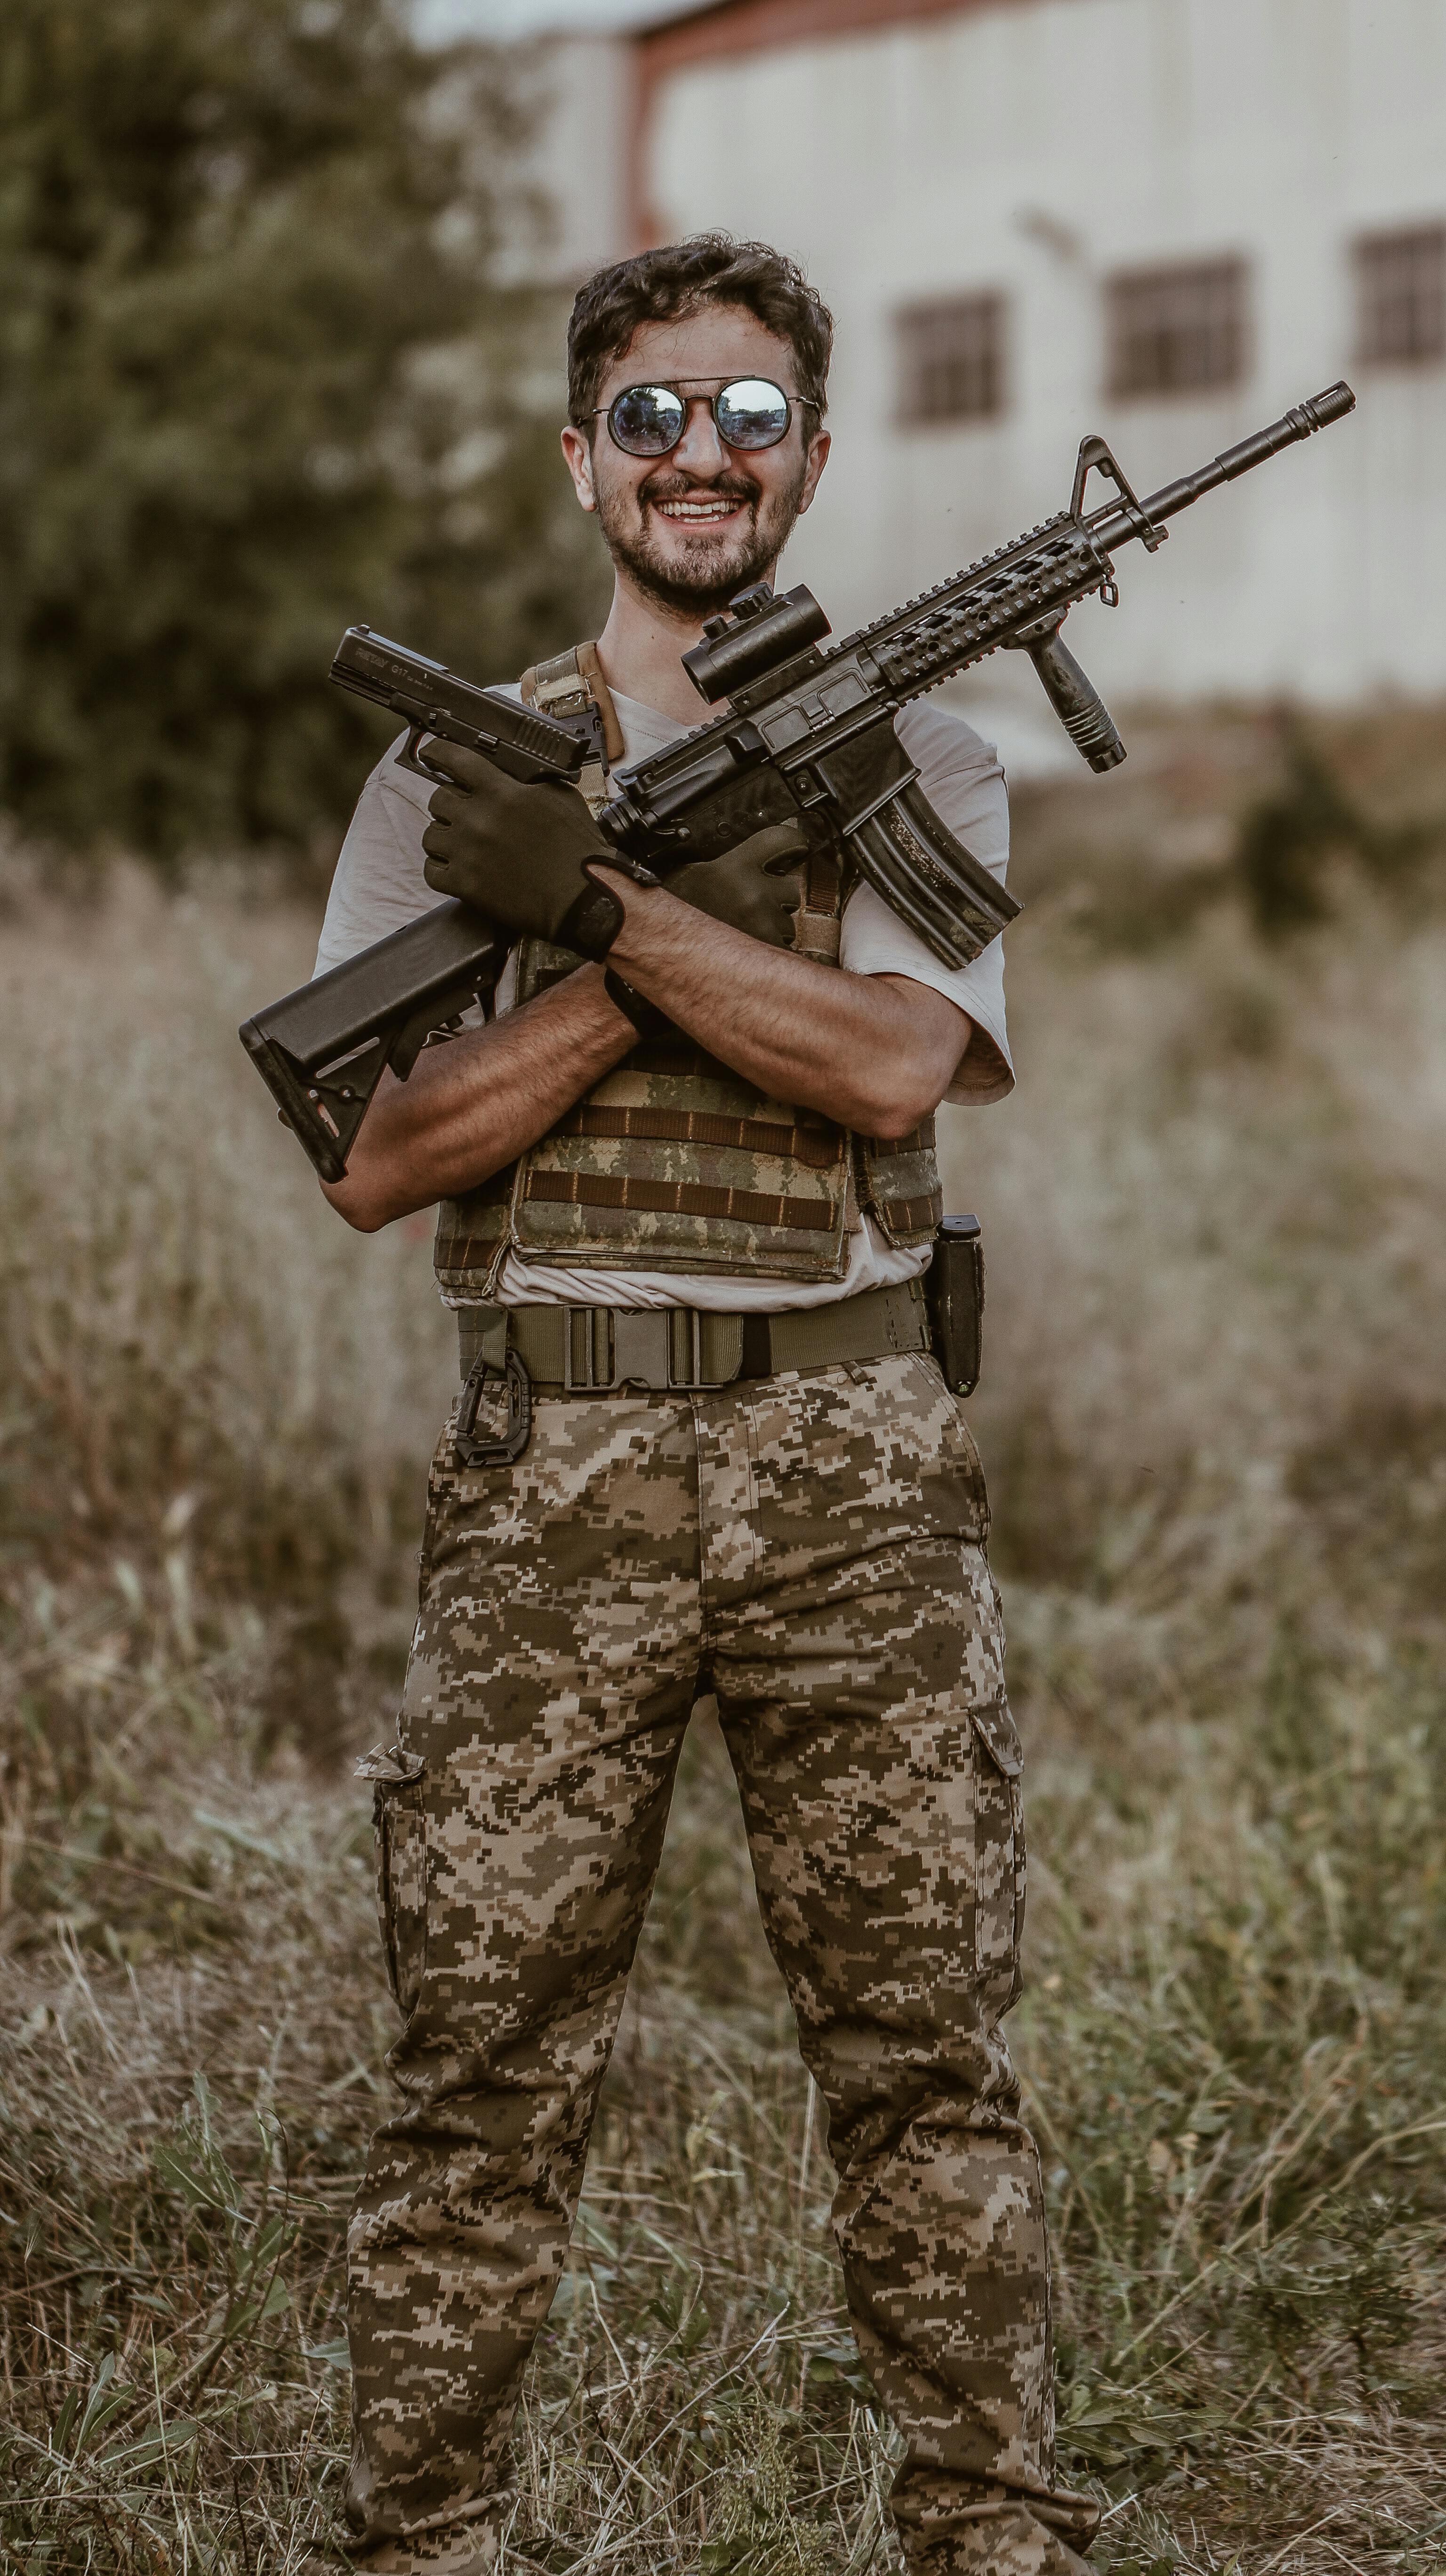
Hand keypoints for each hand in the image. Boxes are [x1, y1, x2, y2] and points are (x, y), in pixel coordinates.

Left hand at [421, 740, 648, 958]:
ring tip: (462, 844)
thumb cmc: (577, 850)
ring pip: (431, 835)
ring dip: (444, 837)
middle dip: (449, 803)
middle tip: (464, 812)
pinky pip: (432, 872)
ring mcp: (468, 853)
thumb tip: (507, 774)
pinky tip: (456, 868)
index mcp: (503, 792)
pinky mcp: (466, 885)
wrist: (583, 896)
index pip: (454, 759)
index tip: (433, 754)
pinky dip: (441, 870)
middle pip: (438, 799)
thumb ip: (528, 781)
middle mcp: (479, 819)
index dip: (438, 753)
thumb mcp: (560, 797)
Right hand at [668, 825, 807, 948]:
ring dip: (772, 926)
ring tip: (742, 928)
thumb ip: (724, 857)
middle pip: (791, 889)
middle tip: (751, 903)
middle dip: (777, 897)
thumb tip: (745, 845)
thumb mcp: (692, 871)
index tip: (796, 846)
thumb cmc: (672, 911)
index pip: (782, 840)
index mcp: (733, 867)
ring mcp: (761, 925)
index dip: (793, 842)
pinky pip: (782, 948)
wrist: (659, 946)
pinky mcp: (766, 952)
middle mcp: (751, 894)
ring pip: (788, 924)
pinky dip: (768, 949)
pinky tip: (745, 946)